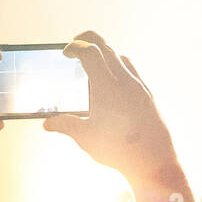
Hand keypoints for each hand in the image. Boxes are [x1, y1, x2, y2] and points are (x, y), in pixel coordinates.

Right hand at [44, 32, 177, 180]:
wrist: (154, 161)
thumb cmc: (119, 150)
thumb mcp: (86, 137)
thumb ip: (65, 125)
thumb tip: (47, 124)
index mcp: (107, 87)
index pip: (90, 52)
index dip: (75, 47)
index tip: (65, 52)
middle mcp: (125, 81)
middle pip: (106, 46)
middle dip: (88, 40)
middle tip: (75, 44)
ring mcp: (139, 86)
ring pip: (121, 57)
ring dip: (105, 53)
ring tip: (93, 63)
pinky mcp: (148, 94)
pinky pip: (133, 70)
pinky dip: (119, 65)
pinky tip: (113, 81)